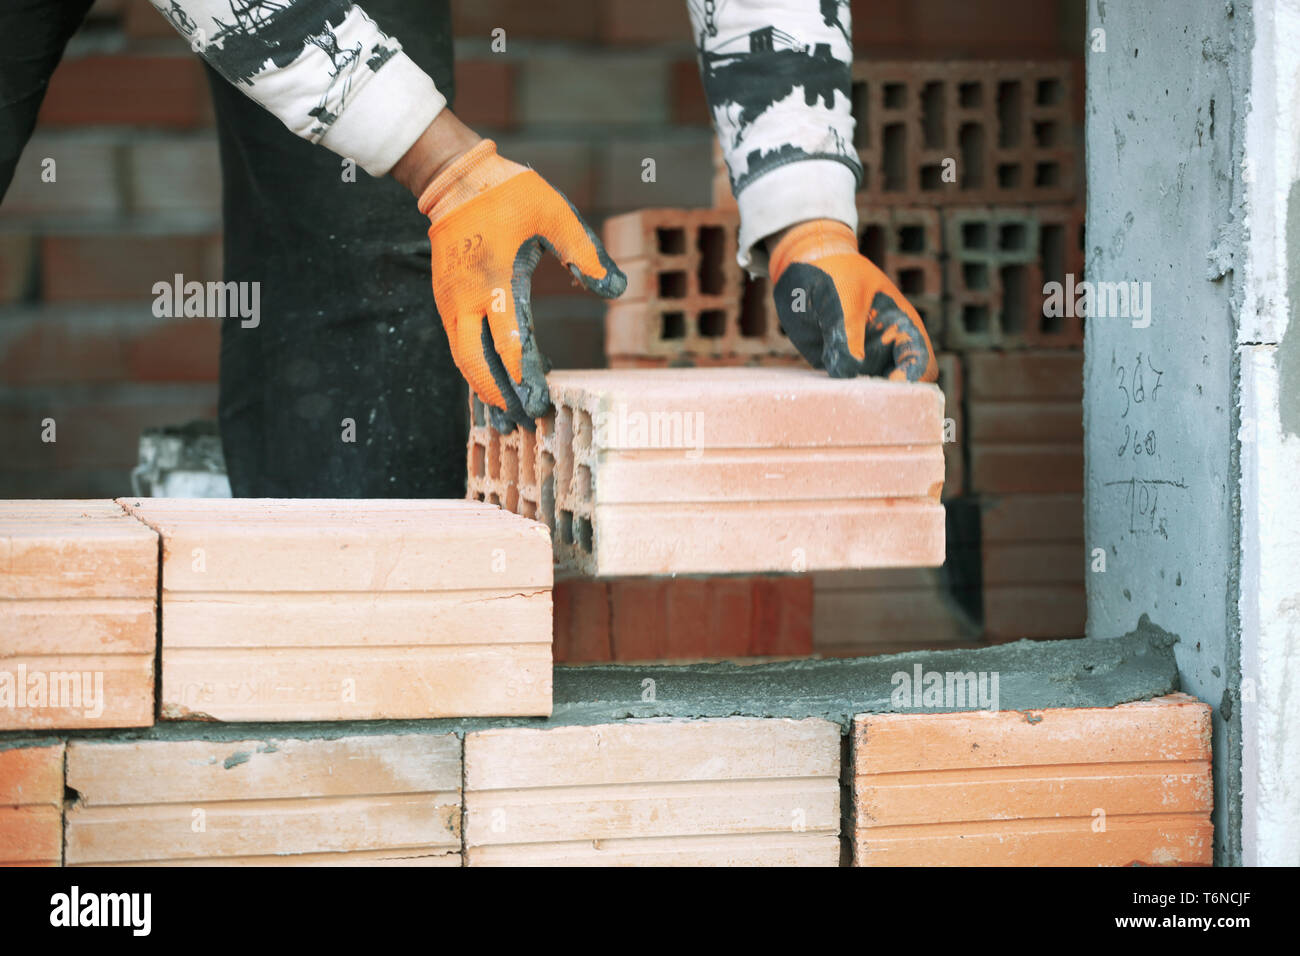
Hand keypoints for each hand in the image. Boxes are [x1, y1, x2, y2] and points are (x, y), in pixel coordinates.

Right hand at [417, 138, 624, 430]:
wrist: (454, 177)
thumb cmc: (511, 194)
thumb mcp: (556, 214)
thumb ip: (586, 253)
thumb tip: (618, 289)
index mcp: (497, 280)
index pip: (509, 341)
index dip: (524, 376)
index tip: (541, 400)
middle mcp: (467, 298)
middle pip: (476, 362)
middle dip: (499, 395)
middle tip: (522, 423)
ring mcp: (450, 300)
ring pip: (462, 358)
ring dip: (482, 389)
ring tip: (503, 418)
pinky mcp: (444, 298)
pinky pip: (458, 343)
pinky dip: (472, 369)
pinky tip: (490, 386)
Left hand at [768, 219, 936, 382]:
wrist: (802, 265)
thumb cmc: (833, 272)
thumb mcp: (843, 296)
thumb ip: (847, 332)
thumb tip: (851, 369)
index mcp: (900, 325)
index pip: (920, 361)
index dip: (912, 377)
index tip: (889, 382)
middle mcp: (885, 347)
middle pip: (900, 386)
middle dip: (888, 396)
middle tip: (863, 397)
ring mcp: (861, 358)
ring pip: (870, 390)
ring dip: (860, 397)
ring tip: (842, 396)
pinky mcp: (837, 364)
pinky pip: (842, 387)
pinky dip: (837, 393)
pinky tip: (825, 393)